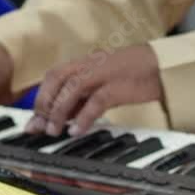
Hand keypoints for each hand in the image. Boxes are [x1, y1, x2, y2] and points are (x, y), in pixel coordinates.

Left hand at [25, 44, 163, 136]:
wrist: (162, 66)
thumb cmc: (131, 76)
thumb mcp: (100, 85)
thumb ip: (81, 99)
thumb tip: (59, 119)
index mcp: (84, 63)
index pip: (53, 77)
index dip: (40, 98)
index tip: (32, 122)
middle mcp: (90, 64)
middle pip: (56, 78)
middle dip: (44, 103)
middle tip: (40, 127)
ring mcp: (104, 73)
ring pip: (72, 87)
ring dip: (59, 111)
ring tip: (54, 132)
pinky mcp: (119, 85)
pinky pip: (97, 101)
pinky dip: (84, 117)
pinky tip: (77, 131)